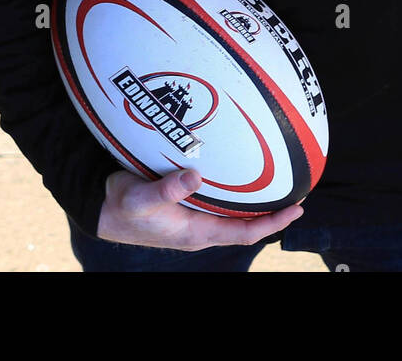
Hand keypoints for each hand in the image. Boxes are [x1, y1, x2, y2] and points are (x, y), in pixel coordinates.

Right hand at [97, 167, 302, 250]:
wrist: (102, 207)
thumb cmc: (122, 206)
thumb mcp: (140, 198)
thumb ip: (166, 190)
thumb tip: (194, 177)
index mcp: (197, 232)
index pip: (245, 232)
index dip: (273, 223)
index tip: (298, 209)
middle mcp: (202, 226)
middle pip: (247, 222)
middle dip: (273, 209)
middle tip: (299, 189)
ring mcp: (195, 215)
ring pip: (235, 210)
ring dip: (257, 198)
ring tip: (280, 178)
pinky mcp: (188, 202)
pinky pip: (221, 197)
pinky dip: (237, 187)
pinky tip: (243, 169)